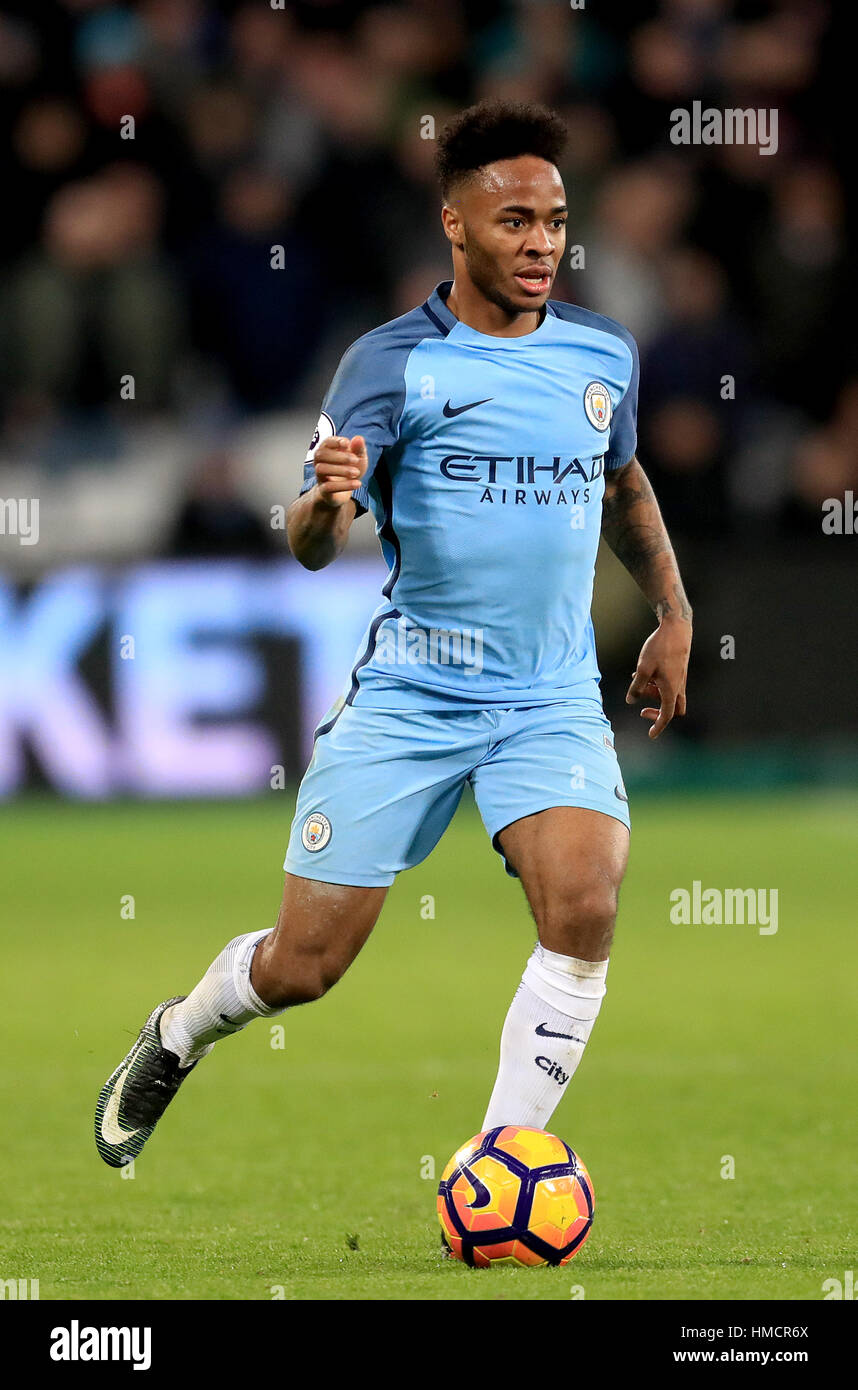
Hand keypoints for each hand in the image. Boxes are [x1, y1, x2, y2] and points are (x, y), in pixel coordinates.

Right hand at [313, 434, 367, 508]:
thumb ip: (359, 449)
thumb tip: (358, 438)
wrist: (343, 493)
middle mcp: (319, 462)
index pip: (326, 442)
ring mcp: (320, 477)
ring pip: (321, 469)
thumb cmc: (348, 471)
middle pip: (320, 454)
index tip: (347, 444)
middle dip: (339, 456)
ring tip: (356, 472)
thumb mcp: (358, 459)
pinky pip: (328, 487)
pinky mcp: (323, 491)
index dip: (335, 441)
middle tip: (355, 460)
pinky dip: (344, 485)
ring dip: (341, 470)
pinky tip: (357, 483)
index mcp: (327, 451)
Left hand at [626, 617, 690, 738]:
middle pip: (674, 709)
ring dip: (654, 695)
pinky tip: (643, 674)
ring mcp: (680, 678)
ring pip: (669, 696)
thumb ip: (637, 687)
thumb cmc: (660, 648)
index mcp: (671, 689)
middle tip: (643, 712)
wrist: (677, 628)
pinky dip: (657, 685)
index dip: (658, 726)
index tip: (651, 736)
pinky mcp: (678, 670)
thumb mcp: (643, 669)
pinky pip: (668, 684)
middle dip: (659, 713)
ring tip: (637, 683)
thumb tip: (631, 701)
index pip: (667, 715)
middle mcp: (678, 686)